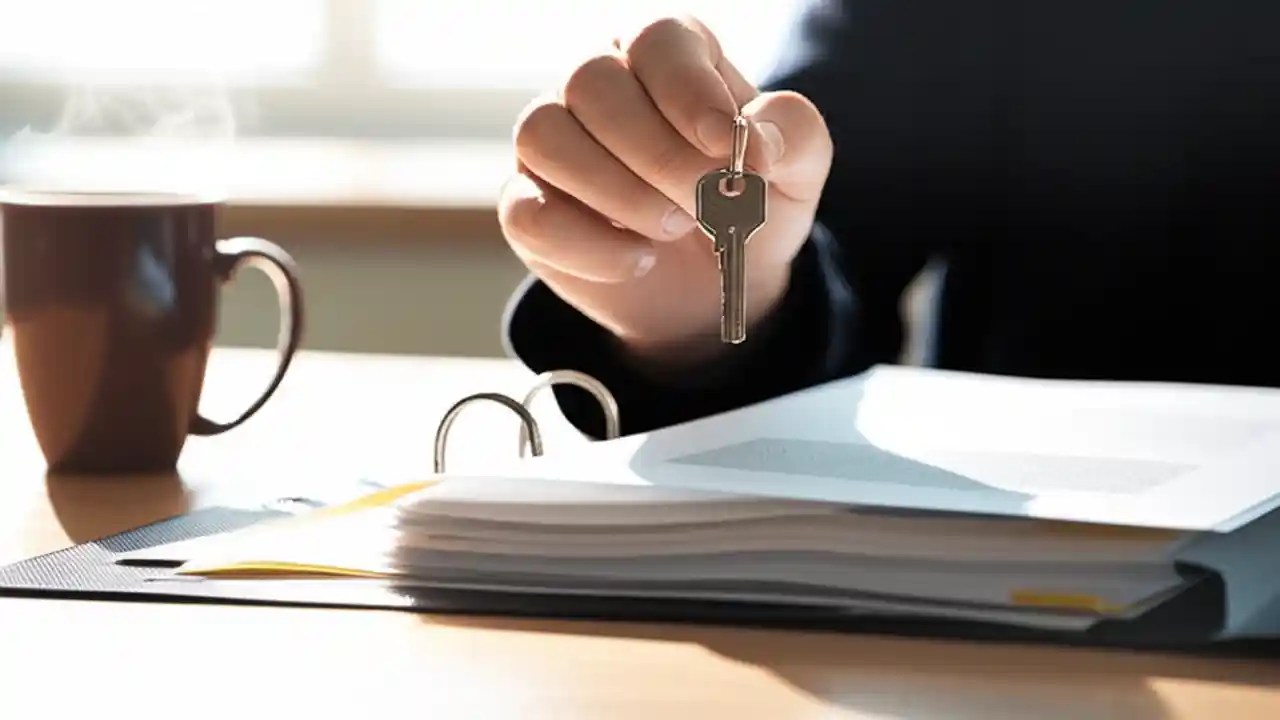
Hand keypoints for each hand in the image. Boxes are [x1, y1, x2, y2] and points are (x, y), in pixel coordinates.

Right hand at [498, 15, 832, 368]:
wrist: (711, 288)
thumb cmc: (748, 206)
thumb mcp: (796, 172)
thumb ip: (793, 136)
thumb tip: (756, 142)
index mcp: (666, 54)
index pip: (656, 38)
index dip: (688, 88)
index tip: (726, 144)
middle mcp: (595, 83)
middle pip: (591, 80)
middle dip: (658, 153)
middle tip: (707, 204)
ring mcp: (552, 141)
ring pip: (543, 134)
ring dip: (616, 191)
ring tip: (673, 228)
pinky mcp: (526, 204)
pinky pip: (526, 210)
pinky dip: (586, 244)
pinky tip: (637, 262)